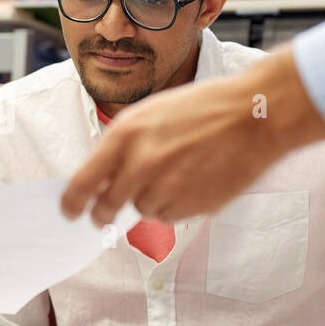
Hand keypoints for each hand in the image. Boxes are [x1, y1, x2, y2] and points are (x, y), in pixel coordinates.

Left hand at [61, 46, 324, 225]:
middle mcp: (141, 163)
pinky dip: (176, 207)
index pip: (83, 181)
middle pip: (107, 206)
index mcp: (125, 135)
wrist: (254, 114)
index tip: (69, 212)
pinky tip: (194, 182)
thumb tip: (101, 178)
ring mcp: (166, 187)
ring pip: (142, 210)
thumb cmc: (203, 108)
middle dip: (104, 213)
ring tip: (178, 173)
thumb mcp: (151, 114)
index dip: (72, 203)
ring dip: (151, 200)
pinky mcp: (191, 205)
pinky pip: (169, 217)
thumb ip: (123, 146)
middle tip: (106, 215)